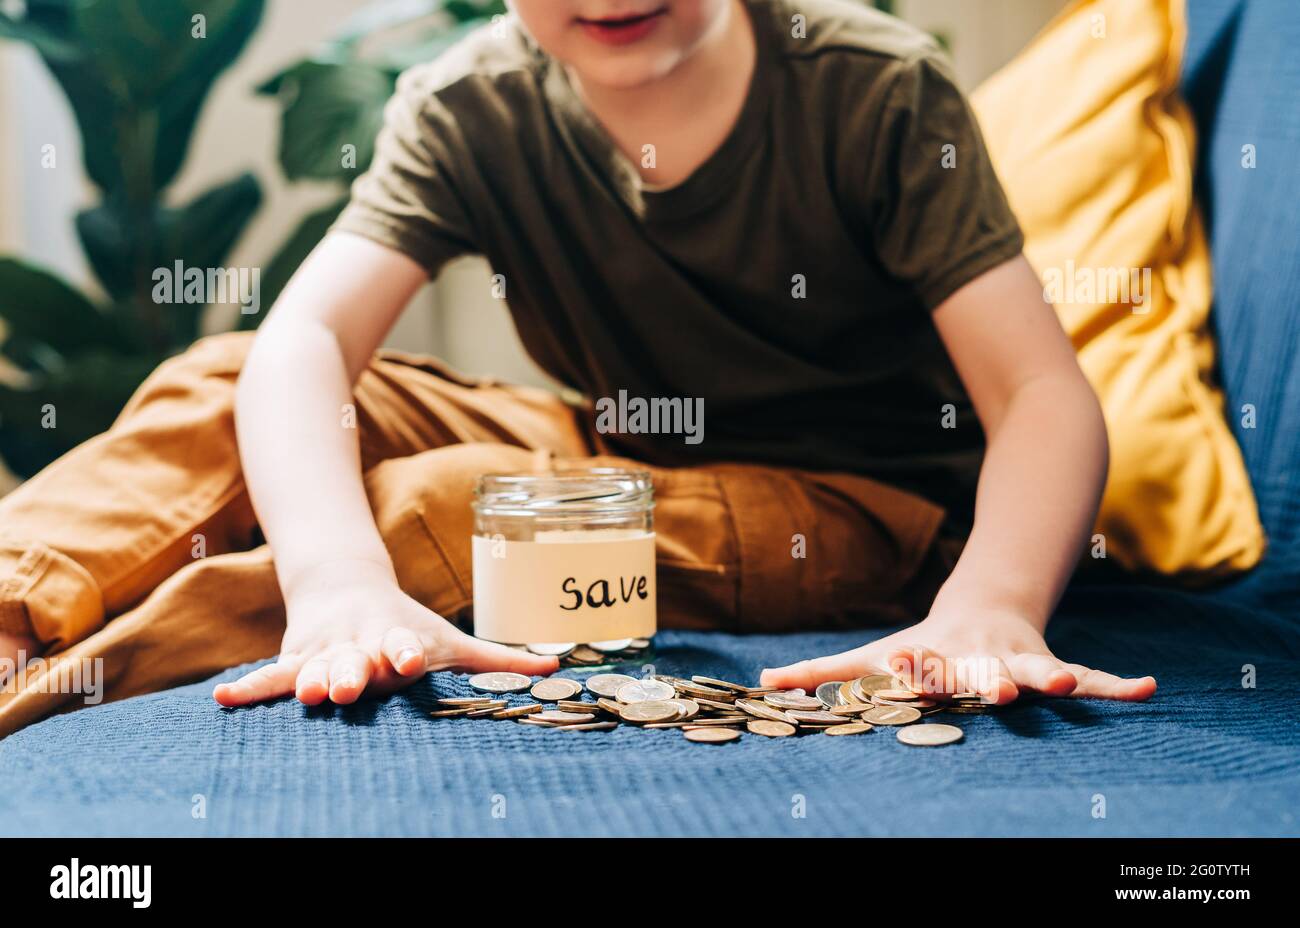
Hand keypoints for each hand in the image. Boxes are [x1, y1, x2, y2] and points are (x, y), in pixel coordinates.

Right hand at [213, 572, 555, 707]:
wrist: (345, 585)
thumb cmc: (406, 626)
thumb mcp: (451, 638)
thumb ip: (499, 660)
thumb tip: (556, 666)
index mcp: (396, 636)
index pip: (402, 644)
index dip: (403, 651)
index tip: (406, 660)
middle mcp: (357, 642)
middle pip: (353, 658)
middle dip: (351, 670)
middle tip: (348, 685)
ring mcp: (323, 650)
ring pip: (312, 667)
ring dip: (308, 679)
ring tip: (305, 692)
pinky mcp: (295, 658)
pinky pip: (272, 675)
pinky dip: (250, 687)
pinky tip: (224, 699)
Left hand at [760, 607, 1155, 703]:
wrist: (983, 603)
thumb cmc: (919, 646)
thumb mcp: (870, 655)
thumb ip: (819, 672)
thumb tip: (758, 680)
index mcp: (930, 659)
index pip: (919, 669)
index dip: (914, 673)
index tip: (908, 676)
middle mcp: (973, 656)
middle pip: (978, 670)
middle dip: (986, 680)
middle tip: (994, 690)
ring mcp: (1015, 657)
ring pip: (1035, 668)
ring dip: (1051, 676)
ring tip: (1071, 683)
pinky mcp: (1049, 660)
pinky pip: (1091, 674)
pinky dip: (1118, 684)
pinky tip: (1150, 691)